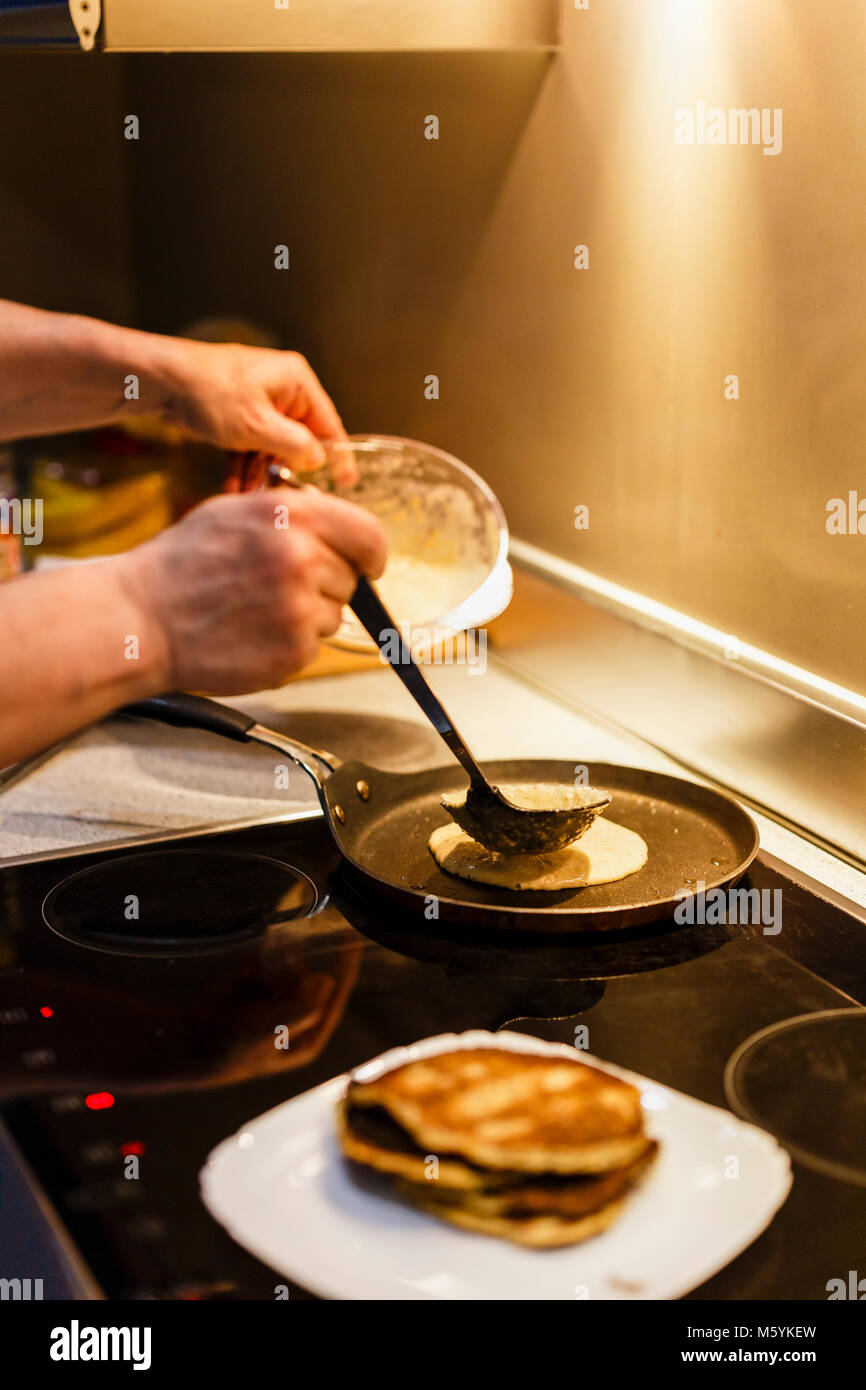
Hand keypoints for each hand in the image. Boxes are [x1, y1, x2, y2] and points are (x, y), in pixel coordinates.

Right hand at [118, 486, 386, 692]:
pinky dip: (289, 644)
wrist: (142, 617)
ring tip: (256, 609)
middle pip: (351, 578)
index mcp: (293, 515)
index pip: (369, 535)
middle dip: (325, 584)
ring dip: (307, 616)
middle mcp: (302, 558)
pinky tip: (251, 633)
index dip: (371, 553)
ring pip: (334, 615)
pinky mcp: (293, 652)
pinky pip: (313, 647)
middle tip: (275, 587)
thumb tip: (340, 528)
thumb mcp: (237, 510)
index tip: (369, 564)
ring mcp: (300, 609)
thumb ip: (295, 514)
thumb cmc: (183, 562)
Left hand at [161, 339, 353, 477]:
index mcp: (296, 383)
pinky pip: (250, 443)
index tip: (348, 483)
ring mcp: (259, 399)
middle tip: (278, 496)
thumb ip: (295, 446)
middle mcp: (283, 388)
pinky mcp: (238, 411)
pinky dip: (242, 464)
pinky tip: (233, 489)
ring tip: (247, 498)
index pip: (328, 424)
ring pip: (270, 445)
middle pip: (297, 439)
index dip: (338, 456)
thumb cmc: (210, 394)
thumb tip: (318, 459)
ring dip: (259, 473)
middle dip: (284, 470)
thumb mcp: (258, 426)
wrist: (159, 380)